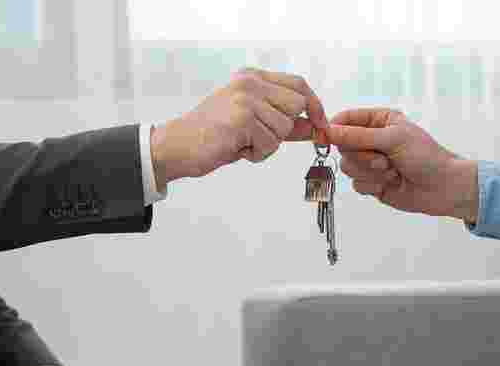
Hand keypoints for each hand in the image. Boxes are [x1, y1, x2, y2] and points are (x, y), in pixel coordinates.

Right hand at [150, 68, 327, 188]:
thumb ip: (283, 122)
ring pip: (284, 128)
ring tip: (242, 143)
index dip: (314, 106)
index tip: (321, 126)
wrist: (178, 146)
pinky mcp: (243, 118)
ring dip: (268, 145)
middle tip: (258, 138)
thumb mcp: (253, 125)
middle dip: (285, 129)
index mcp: (252, 77)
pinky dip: (257, 154)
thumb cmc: (214, 137)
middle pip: (297, 105)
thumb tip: (313, 127)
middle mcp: (250, 82)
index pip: (298, 84)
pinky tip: (236, 149)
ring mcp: (247, 99)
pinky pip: (270, 144)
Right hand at [324, 108, 478, 221]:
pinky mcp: (372, 183)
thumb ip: (358, 135)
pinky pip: (356, 185)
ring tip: (392, 171)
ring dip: (370, 172)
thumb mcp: (392, 139)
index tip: (326, 138)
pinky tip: (392, 183)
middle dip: (362, 156)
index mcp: (379, 121)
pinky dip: (373, 185)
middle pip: (343, 147)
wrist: (443, 188)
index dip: (334, 129)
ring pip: (348, 167)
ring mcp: (371, 163)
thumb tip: (329, 130)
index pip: (345, 119)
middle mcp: (372, 140)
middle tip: (383, 160)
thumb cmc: (426, 157)